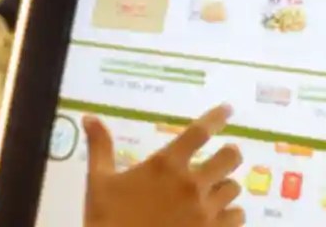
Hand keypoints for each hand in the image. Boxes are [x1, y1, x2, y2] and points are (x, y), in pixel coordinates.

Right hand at [84, 104, 244, 226]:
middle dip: (228, 155)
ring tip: (215, 192)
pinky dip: (230, 215)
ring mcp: (205, 212)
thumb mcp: (99, 182)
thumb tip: (89, 117)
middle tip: (223, 158)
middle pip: (230, 157)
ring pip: (234, 189)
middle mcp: (191, 184)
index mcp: (166, 165)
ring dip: (225, 188)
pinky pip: (237, 218)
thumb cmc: (107, 220)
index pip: (199, 132)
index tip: (227, 109)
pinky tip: (219, 217)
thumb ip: (100, 146)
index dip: (217, 116)